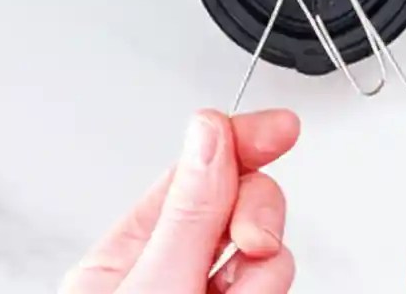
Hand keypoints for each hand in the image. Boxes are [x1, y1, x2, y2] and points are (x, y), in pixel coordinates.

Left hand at [60, 109, 300, 293]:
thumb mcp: (154, 284)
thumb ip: (189, 213)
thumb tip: (209, 132)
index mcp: (125, 256)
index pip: (192, 172)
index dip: (238, 140)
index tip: (279, 128)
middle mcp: (168, 272)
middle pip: (238, 202)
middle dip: (257, 216)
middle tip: (254, 242)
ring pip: (267, 249)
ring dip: (264, 273)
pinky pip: (276, 282)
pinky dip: (269, 293)